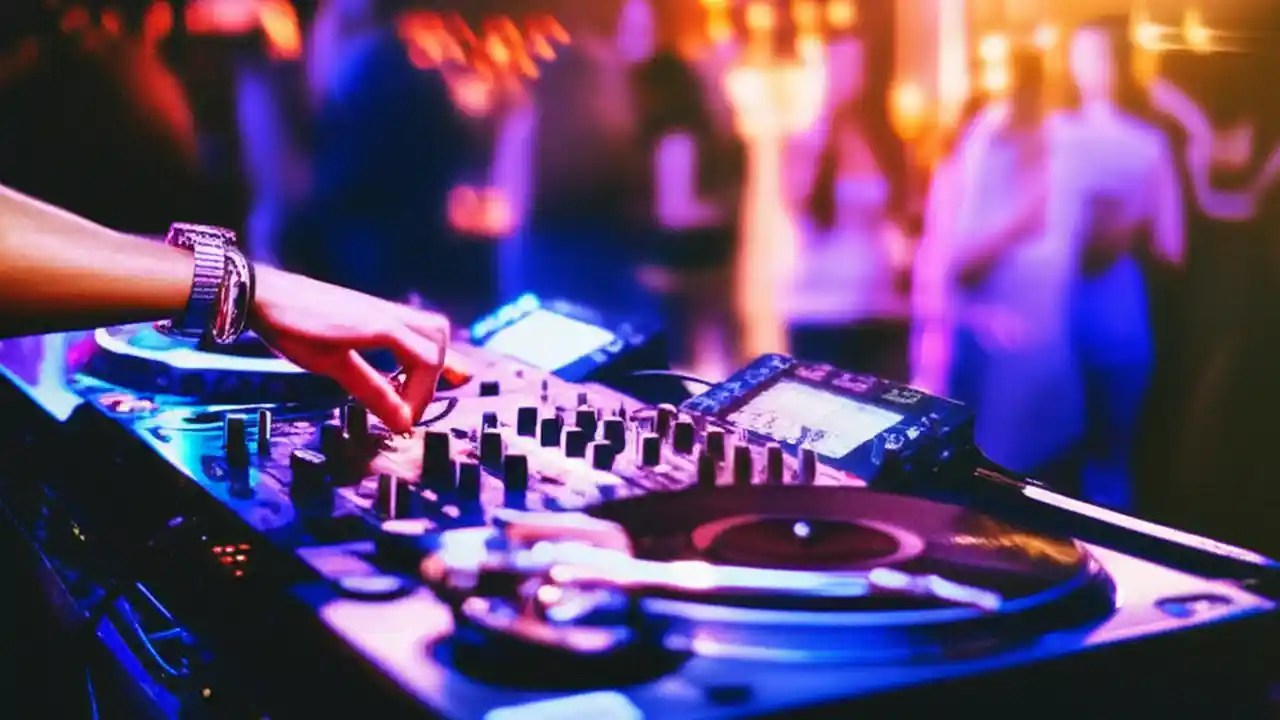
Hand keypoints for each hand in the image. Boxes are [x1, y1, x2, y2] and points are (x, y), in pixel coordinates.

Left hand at [250, 266, 449, 432]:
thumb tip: (403, 421)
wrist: (263, 293)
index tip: (402, 420)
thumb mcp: (331, 366)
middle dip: (431, 377)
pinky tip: (392, 368)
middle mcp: (390, 312)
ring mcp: (382, 307)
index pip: (428, 362)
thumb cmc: (292, 327)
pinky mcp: (371, 308)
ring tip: (406, 387)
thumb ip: (372, 391)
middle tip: (408, 404)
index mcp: (384, 326)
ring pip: (429, 329)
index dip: (421, 396)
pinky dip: (411, 349)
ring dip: (427, 359)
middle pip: (437, 341)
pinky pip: (409, 326)